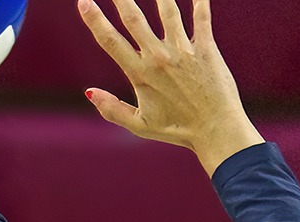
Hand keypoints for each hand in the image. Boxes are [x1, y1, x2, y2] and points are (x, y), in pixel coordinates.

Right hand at [78, 0, 262, 174]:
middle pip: (134, 19)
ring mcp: (183, 51)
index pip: (110, 41)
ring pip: (167, 11)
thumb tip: (89, 92)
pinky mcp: (206, 48)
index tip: (84, 1)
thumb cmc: (178, 130)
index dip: (95, 20)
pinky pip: (202, 17)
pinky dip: (199, 0)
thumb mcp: (140, 125)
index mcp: (140, 74)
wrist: (216, 131)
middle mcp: (159, 58)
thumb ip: (112, 109)